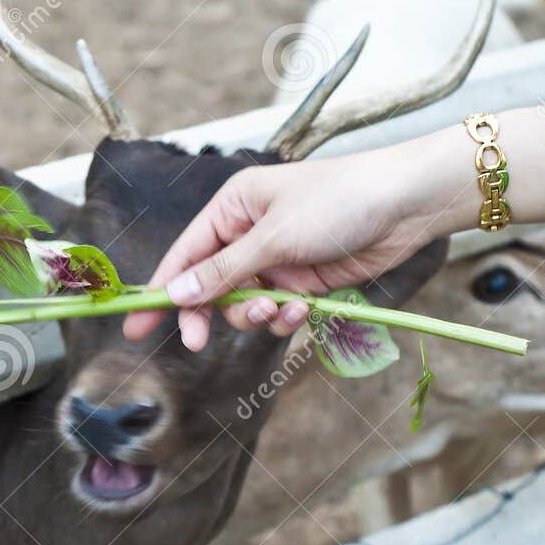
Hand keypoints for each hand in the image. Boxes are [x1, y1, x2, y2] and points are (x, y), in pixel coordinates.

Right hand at [124, 145, 449, 349]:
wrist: (408, 204)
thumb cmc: (339, 201)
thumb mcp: (273, 237)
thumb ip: (222, 272)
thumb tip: (174, 295)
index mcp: (232, 209)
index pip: (183, 256)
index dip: (159, 291)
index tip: (136, 327)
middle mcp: (248, 234)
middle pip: (207, 287)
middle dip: (207, 314)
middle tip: (198, 343)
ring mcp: (275, 260)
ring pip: (242, 306)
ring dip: (255, 315)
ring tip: (279, 307)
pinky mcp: (302, 282)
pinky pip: (276, 312)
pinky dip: (286, 316)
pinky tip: (306, 307)